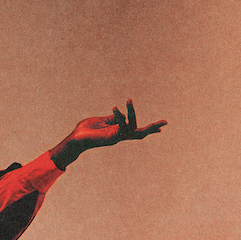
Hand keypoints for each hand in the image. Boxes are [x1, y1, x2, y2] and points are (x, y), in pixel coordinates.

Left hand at [51, 100, 165, 167]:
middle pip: (140, 134)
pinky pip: (121, 125)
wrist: (75, 139)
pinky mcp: (112, 137)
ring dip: (132, 112)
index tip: (161, 130)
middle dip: (152, 128)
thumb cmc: (86, 130)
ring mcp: (116, 137)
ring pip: (133, 127)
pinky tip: (115, 108)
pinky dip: (120, 116)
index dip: (148, 130)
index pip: (135, 131)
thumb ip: (113, 118)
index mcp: (118, 132)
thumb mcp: (102, 121)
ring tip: (128, 100)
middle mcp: (119, 136)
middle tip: (165, 122)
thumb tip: (120, 113)